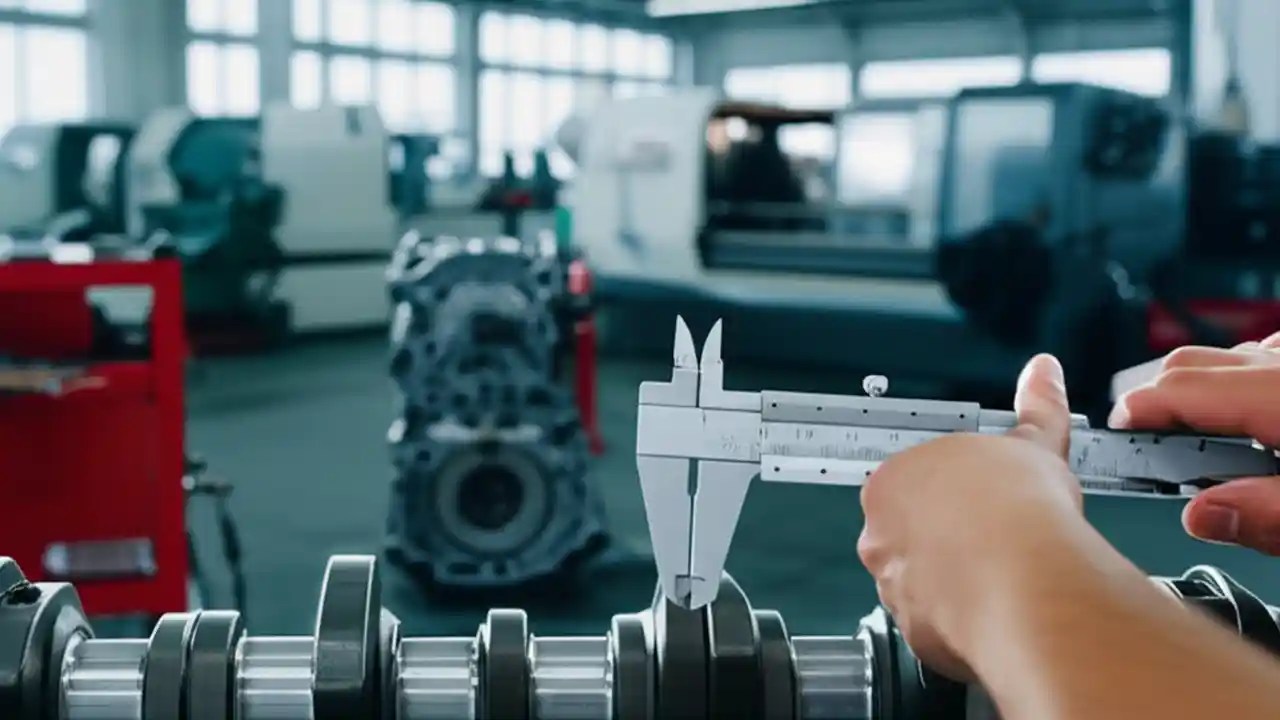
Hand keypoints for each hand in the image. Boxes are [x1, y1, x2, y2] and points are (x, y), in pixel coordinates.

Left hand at [856, 355, 1082, 678]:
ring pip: (921, 583)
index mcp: (891, 480)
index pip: (916, 488)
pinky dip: (962, 622)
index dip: (959, 498)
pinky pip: (935, 625)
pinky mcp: (912, 632)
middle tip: (999, 543)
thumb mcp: (1032, 444)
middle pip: (912, 536)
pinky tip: (997, 610)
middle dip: (951, 540)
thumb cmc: (1019, 508)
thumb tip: (1044, 371)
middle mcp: (878, 534)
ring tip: (1002, 579)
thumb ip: (1036, 408)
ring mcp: (892, 586)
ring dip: (954, 582)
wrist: (1026, 580)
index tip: (989, 508)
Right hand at [1110, 333, 1279, 553]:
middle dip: (1155, 402)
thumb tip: (1200, 515)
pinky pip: (1264, 355)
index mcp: (1279, 395)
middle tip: (1147, 452)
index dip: (1134, 415)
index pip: (1178, 387)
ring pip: (1225, 356)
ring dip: (1199, 391)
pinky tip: (1253, 418)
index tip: (1113, 444)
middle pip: (1189, 364)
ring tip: (1202, 441)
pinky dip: (1242, 380)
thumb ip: (1267, 515)